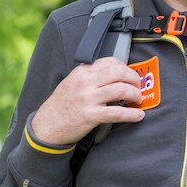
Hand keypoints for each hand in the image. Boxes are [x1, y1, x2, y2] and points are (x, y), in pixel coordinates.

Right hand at [30, 57, 145, 144]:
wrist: (48, 125)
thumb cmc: (62, 104)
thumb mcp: (72, 82)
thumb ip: (90, 75)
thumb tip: (115, 74)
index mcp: (82, 72)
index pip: (110, 62)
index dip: (125, 68)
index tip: (130, 75)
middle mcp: (85, 82)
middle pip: (119, 72)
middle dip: (134, 79)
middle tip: (138, 87)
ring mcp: (88, 99)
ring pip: (121, 90)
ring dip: (135, 95)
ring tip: (138, 100)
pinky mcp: (91, 115)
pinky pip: (117, 113)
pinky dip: (132, 114)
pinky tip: (138, 116)